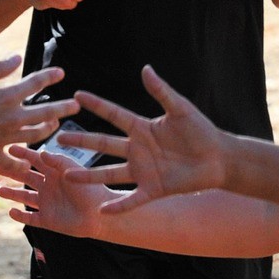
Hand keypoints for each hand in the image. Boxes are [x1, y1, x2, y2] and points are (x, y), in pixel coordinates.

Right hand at [0, 56, 78, 164]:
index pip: (35, 84)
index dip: (50, 76)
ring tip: (55, 126)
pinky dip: (22, 164)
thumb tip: (18, 58)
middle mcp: (11, 119)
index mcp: (7, 98)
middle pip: (45, 113)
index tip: (62, 73)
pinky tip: (29, 164)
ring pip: (34, 136)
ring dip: (47, 131)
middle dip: (62, 108)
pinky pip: (13, 162)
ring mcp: (4, 138)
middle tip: (76, 106)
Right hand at [0, 145, 118, 238]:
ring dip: (12, 194)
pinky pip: (30, 218)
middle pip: (26, 178)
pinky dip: (20, 216)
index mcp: (56, 172)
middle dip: (12, 173)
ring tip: (0, 190)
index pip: (35, 161)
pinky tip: (10, 211)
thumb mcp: (73, 171)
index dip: (22, 155)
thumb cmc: (90, 189)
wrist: (101, 214)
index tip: (9, 148)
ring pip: (25, 197)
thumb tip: (40, 153)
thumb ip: (57, 162)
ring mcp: (47, 203)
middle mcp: (49, 186)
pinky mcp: (48, 220)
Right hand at [60, 67, 228, 212]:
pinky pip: (132, 199)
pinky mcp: (154, 189)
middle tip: (58, 139)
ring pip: (109, 173)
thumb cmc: (202, 131)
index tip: (77, 95)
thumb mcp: (180, 109)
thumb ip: (161, 91)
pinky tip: (102, 210)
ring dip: (88, 176)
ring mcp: (143, 170)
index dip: (97, 105)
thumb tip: (146, 68)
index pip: (114, 115)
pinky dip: (118, 205)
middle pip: (103, 144)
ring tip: (67, 175)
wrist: (220, 158)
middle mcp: (137, 150)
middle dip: (81, 142)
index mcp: (143, 129)